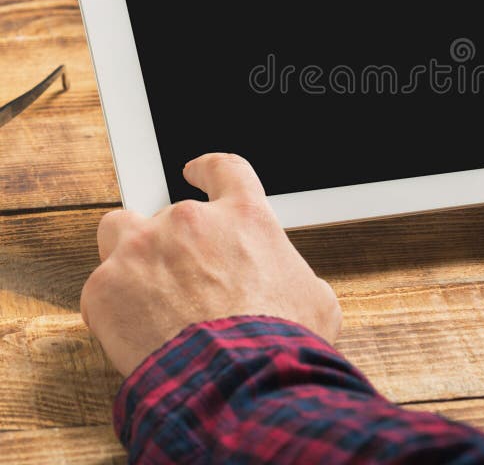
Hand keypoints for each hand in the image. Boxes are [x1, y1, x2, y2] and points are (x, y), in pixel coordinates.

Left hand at [81, 153, 341, 376]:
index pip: (223, 169)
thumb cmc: (279, 343)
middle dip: (172, 243)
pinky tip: (134, 333)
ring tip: (140, 290)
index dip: (207, 169)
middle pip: (166, 211)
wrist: (237, 384)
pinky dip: (112, 307)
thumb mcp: (315, 299)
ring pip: (119, 229)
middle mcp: (192, 221)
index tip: (194, 171)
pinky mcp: (107, 286)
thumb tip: (294, 291)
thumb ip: (295, 277)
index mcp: (245, 217)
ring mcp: (144, 248)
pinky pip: (100, 286)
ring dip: (128, 253)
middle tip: (180, 281)